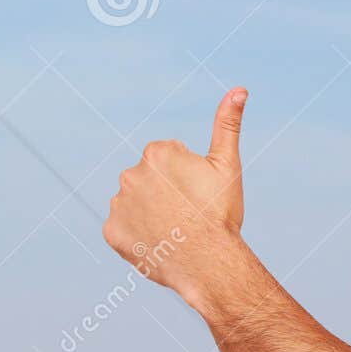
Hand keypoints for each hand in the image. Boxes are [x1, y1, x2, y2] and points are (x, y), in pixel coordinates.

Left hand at [103, 88, 248, 307]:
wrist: (209, 262)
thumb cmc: (220, 213)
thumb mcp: (226, 165)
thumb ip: (227, 124)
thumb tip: (239, 89)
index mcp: (157, 153)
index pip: (168, 161)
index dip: (187, 179)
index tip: (197, 195)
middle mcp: (130, 173)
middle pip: (149, 181)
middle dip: (166, 194)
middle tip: (187, 215)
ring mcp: (118, 204)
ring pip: (135, 205)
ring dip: (149, 214)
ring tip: (173, 231)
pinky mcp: (111, 231)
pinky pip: (123, 230)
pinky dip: (136, 236)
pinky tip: (157, 243)